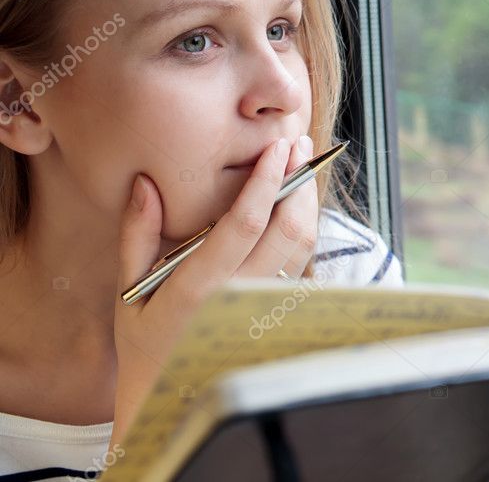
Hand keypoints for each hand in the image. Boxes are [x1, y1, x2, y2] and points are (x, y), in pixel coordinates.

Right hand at [107, 134, 318, 449]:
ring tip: (301, 165)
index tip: (278, 146)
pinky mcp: (281, 314)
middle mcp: (241, 296)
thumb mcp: (128, 289)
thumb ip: (136, 234)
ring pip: (304, 245)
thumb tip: (146, 182)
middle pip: (289, 229)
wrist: (172, 396)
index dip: (267, 180)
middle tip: (298, 142)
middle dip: (298, 179)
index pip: (246, 223)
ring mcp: (266, 308)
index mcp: (199, 287)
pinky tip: (297, 204)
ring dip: (308, 201)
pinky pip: (304, 263)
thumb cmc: (145, 340)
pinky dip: (306, 228)